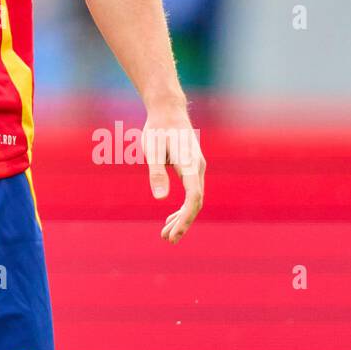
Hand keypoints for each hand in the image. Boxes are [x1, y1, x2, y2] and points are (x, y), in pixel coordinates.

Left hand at [142, 103, 204, 243]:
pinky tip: (171, 218)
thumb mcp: (152, 149)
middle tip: (167, 239)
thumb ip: (156, 173)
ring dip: (183, 218)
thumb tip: (160, 199)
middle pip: (195, 203)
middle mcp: (198, 168)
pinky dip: (183, 208)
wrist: (168, 110)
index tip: (174, 232)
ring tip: (167, 234)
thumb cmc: (157, 128)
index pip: (193, 197)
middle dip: (183, 223)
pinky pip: (192, 193)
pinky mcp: (192, 168)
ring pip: (194, 200)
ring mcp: (197, 168)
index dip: (186, 217)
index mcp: (190, 164)